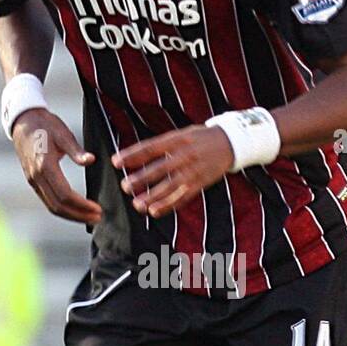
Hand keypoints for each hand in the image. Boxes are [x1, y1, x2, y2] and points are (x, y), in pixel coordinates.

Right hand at [12, 107, 101, 223]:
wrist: (23, 121)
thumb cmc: (45, 125)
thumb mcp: (63, 133)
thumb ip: (77, 150)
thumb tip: (91, 160)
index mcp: (44, 165)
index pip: (65, 195)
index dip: (82, 205)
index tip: (97, 209)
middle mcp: (36, 177)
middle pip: (58, 206)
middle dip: (79, 215)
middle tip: (98, 218)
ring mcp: (33, 181)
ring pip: (52, 206)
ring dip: (71, 215)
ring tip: (89, 217)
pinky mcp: (33, 181)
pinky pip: (47, 201)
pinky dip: (62, 209)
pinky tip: (75, 210)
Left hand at [113, 124, 233, 218]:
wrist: (230, 142)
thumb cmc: (200, 138)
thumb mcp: (181, 134)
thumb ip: (162, 145)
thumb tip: (137, 155)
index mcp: (176, 140)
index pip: (149, 148)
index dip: (131, 155)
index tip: (116, 162)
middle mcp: (184, 155)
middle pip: (159, 168)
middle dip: (140, 179)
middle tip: (125, 186)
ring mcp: (193, 170)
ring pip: (170, 186)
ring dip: (152, 197)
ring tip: (137, 204)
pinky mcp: (200, 183)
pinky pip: (182, 196)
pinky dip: (168, 205)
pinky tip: (155, 211)